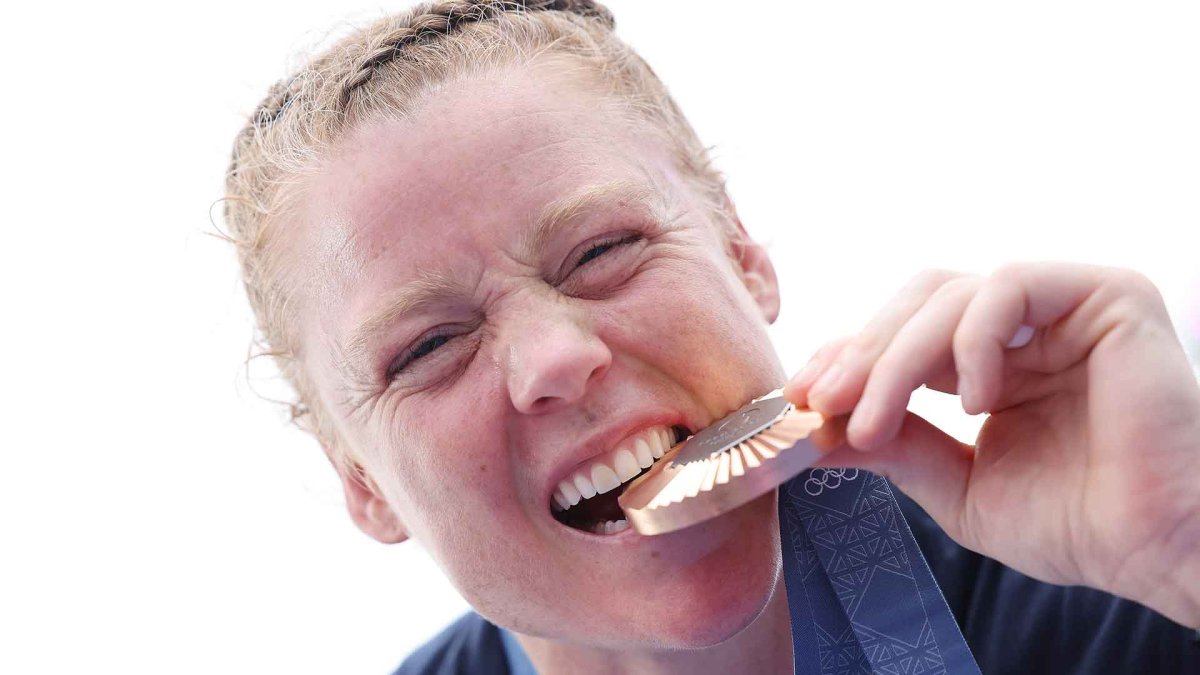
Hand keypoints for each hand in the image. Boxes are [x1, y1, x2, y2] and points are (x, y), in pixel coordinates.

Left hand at [783, 262, 1199, 626]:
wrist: (1155, 550)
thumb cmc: (1074, 523)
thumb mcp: (956, 484)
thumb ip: (894, 446)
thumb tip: (817, 427)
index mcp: (991, 363)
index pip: (903, 333)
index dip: (847, 357)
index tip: (800, 398)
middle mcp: (1024, 328)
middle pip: (915, 303)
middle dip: (858, 353)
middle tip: (819, 402)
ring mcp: (1063, 306)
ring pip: (947, 295)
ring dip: (894, 356)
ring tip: (870, 418)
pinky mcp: (1105, 294)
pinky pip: (1008, 286)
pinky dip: (971, 341)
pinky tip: (974, 401)